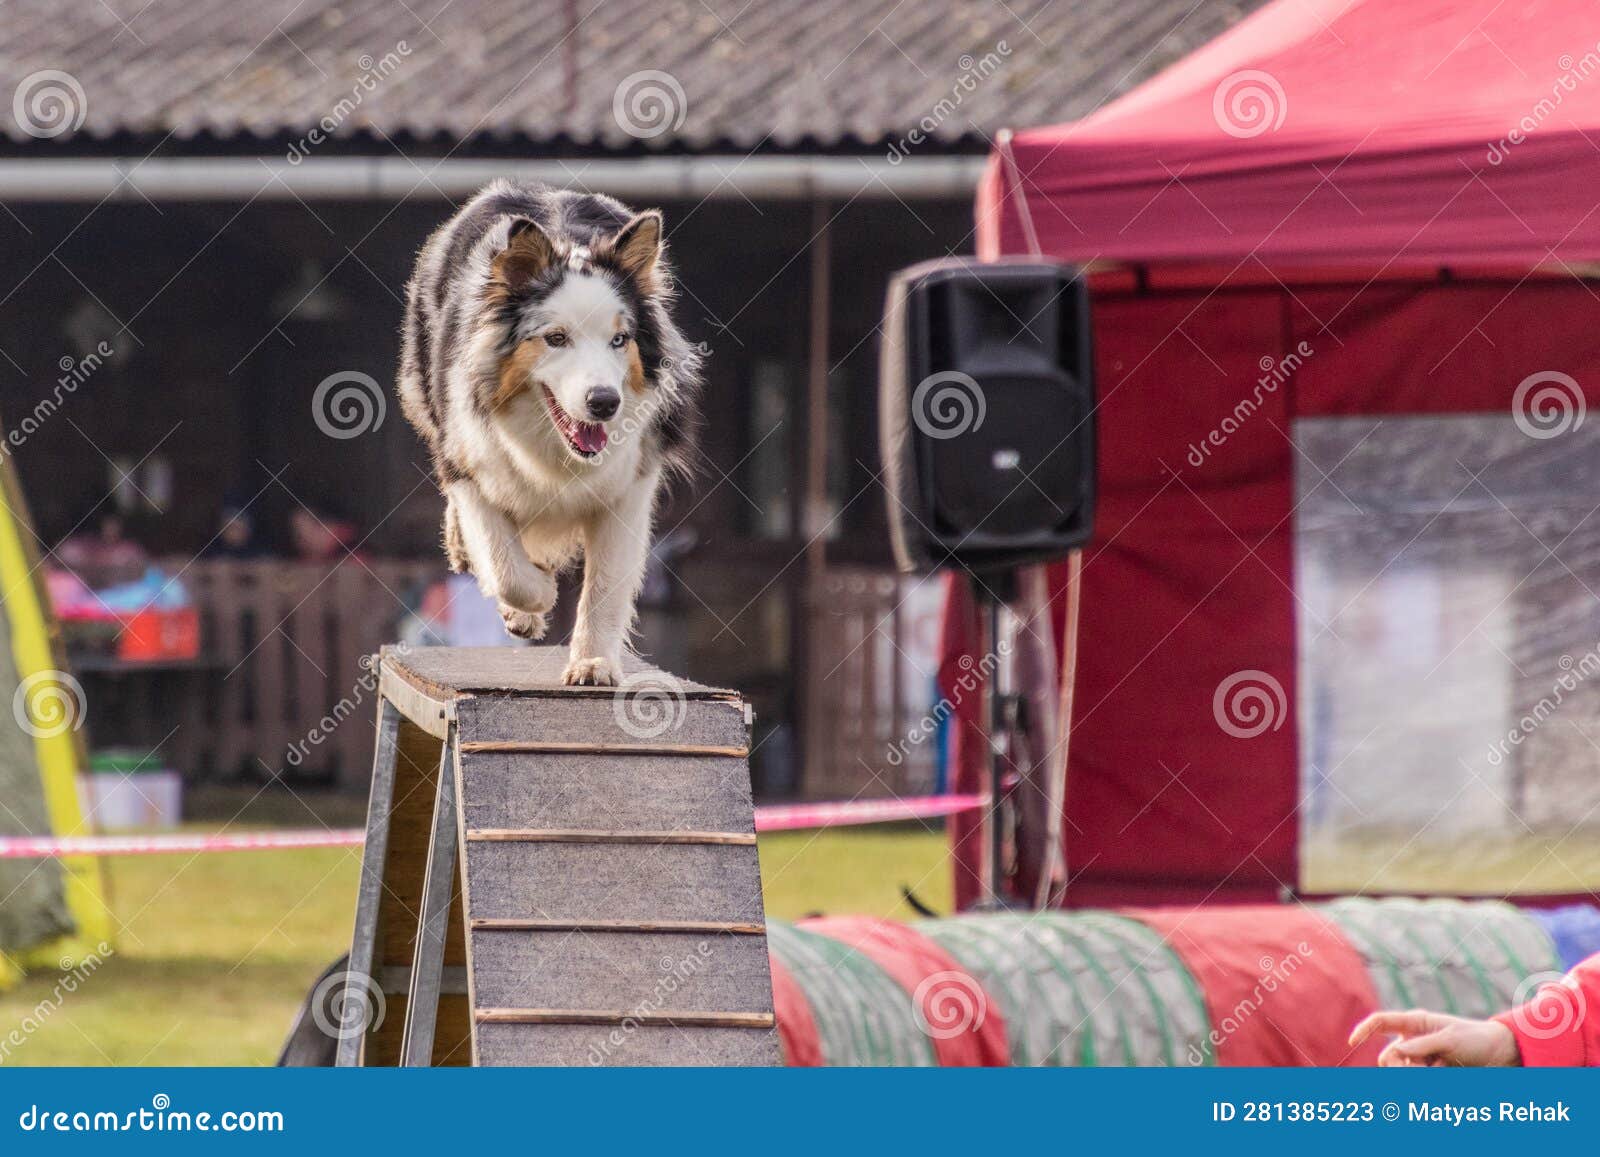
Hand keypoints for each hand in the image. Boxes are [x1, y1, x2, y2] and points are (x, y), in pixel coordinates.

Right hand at [1349, 1009, 1520, 1066]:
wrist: (1500, 1055)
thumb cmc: (1476, 1039)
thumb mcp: (1450, 1039)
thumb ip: (1423, 1044)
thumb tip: (1398, 1050)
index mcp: (1415, 1023)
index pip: (1381, 1022)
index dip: (1363, 1029)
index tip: (1352, 1042)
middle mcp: (1413, 1040)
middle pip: (1388, 1056)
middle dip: (1401, 1067)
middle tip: (1424, 1072)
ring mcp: (1421, 1058)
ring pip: (1401, 1072)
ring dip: (1415, 1076)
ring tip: (1441, 1073)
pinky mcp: (1430, 1073)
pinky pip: (1416, 1081)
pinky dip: (1426, 1082)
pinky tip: (1445, 1075)